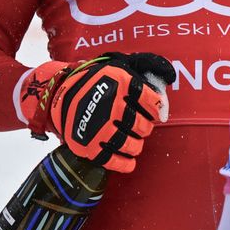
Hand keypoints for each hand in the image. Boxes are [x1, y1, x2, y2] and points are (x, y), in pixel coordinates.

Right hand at [21, 52, 176, 171]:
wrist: (59, 93)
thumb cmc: (97, 81)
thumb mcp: (120, 66)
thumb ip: (146, 66)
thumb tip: (170, 77)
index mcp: (120, 83)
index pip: (149, 99)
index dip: (155, 108)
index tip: (154, 112)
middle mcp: (110, 105)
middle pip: (139, 124)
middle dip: (145, 128)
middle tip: (142, 128)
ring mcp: (98, 126)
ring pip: (128, 143)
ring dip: (136, 146)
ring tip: (135, 144)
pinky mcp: (87, 144)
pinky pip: (111, 159)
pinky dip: (123, 163)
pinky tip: (129, 162)